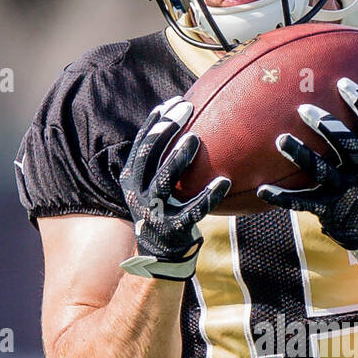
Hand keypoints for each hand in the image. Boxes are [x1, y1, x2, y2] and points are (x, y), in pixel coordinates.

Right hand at [118, 97, 229, 279]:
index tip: (174, 102)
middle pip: (149, 155)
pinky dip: (209, 196)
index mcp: (133, 178)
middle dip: (166, 130)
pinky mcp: (173, 229)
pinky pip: (193, 210)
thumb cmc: (166, 209)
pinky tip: (225, 182)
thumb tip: (190, 123)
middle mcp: (138, 193)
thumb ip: (163, 160)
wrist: (160, 254)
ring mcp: (154, 211)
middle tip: (186, 111)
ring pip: (164, 180)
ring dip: (179, 158)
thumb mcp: (155, 185)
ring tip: (196, 139)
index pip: (141, 144)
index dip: (156, 122)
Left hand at [257, 77, 357, 269]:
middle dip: (325, 124)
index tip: (342, 82)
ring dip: (301, 153)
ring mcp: (347, 191)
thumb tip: (351, 111)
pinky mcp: (331, 211)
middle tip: (302, 108)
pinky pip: (303, 202)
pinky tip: (263, 190)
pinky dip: (282, 197)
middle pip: (346, 142)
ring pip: (322, 170)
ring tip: (281, 139)